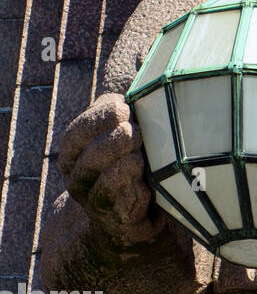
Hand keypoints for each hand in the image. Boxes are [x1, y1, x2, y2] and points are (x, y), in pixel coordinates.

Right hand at [57, 93, 164, 246]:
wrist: (135, 215)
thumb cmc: (134, 162)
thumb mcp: (125, 133)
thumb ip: (124, 110)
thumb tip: (144, 74)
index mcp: (75, 152)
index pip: (77, 132)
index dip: (100, 118)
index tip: (125, 108)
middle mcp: (77, 177)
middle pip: (90, 155)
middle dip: (116, 139)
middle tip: (136, 131)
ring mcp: (93, 200)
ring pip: (102, 178)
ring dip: (125, 162)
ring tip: (140, 154)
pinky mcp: (115, 219)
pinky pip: (118, 202)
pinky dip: (132, 187)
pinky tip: (144, 178)